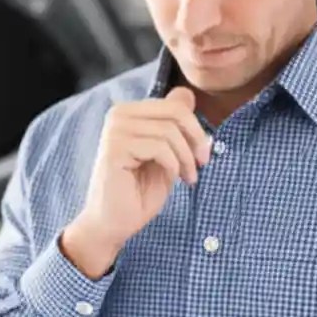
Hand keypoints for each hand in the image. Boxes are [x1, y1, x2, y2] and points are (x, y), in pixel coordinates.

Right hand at [60, 87, 210, 276]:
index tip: (203, 154)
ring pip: (169, 131)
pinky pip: (158, 147)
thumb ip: (172, 124)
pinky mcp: (114, 149)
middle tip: (201, 164)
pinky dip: (173, 165)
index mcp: (128, 113)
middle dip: (196, 139)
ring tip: (187, 177)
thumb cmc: (138, 192)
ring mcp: (114, 130)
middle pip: (175, 112)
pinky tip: (174, 179)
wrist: (113, 224)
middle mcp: (118, 115)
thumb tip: (186, 92)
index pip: (175, 104)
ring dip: (185, 157)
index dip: (196, 128)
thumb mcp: (165, 153)